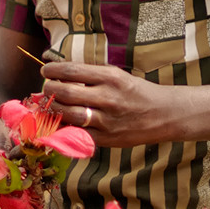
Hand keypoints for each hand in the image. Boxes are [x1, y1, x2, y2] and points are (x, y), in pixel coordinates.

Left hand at [40, 62, 167, 147]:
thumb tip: (60, 74)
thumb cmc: (136, 92)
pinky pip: (79, 134)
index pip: (72, 71)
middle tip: (46, 88)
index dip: (53, 70)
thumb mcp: (117, 75)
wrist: (164, 114)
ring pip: (69, 114)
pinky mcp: (108, 138)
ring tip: (49, 104)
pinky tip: (59, 121)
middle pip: (66, 93)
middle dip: (49, 89)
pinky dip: (65, 128)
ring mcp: (107, 120)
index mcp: (110, 78)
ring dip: (53, 108)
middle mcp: (108, 98)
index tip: (45, 70)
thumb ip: (91, 75)